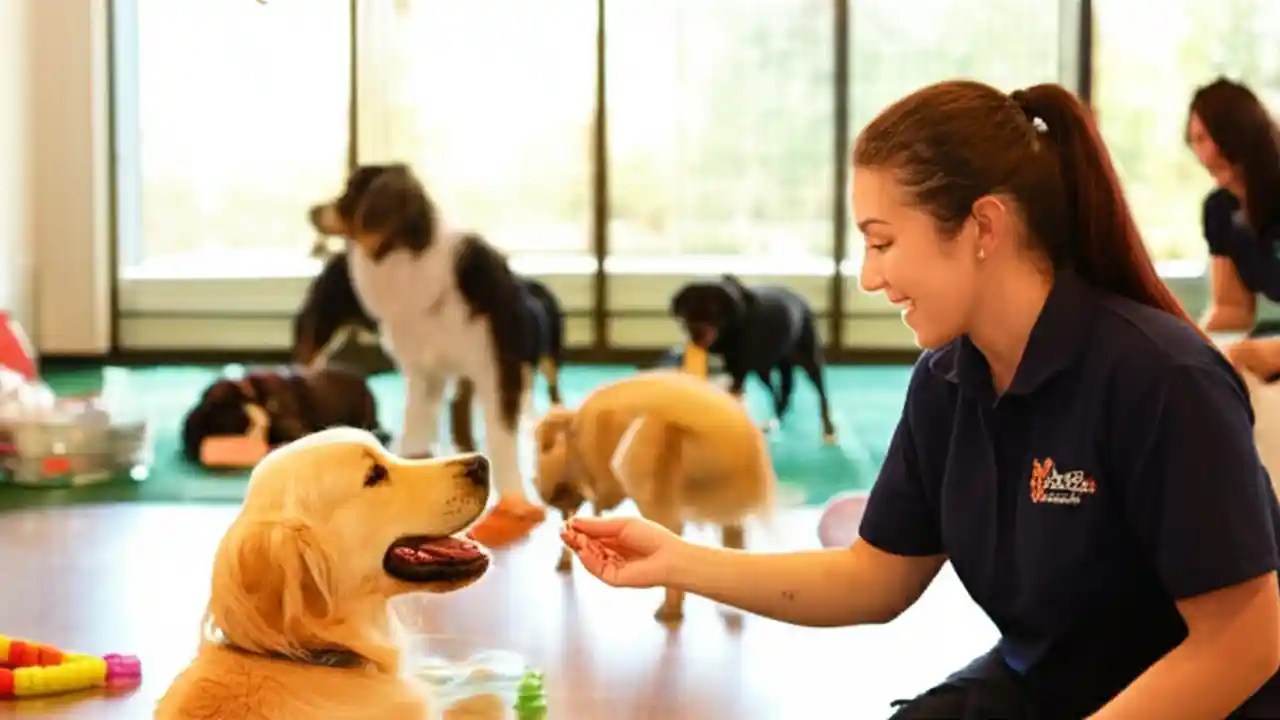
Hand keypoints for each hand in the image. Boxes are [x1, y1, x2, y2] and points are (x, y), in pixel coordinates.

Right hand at [559, 516, 683, 588]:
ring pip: (588, 557)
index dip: (578, 529)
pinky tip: (582, 549)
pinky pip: (595, 568)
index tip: (566, 522)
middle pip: (586, 546)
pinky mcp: (613, 578)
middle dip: (574, 538)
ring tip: (571, 536)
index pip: (590, 534)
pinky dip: (587, 559)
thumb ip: (598, 525)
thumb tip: (574, 521)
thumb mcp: (622, 525)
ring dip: (579, 546)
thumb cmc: (651, 537)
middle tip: (562, 530)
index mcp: (614, 539)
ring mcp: (610, 566)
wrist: (669, 556)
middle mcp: (610, 553)